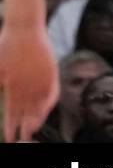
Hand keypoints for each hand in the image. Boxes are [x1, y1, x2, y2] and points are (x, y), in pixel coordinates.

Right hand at [0, 22, 58, 141]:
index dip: (11, 125)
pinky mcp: (52, 73)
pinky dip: (48, 103)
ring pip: (40, 105)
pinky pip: (52, 92)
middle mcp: (29, 87)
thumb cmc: (5, 45)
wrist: (23, 28)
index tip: (8, 136)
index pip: (13, 112)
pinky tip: (42, 114)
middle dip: (24, 127)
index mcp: (14, 88)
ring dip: (36, 119)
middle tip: (21, 140)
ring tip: (29, 132)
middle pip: (27, 112)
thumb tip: (0, 86)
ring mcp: (41, 80)